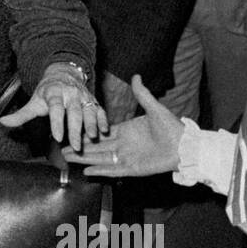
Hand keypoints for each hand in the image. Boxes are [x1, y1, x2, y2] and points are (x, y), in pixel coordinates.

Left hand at [0, 64, 107, 152]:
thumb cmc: (47, 92)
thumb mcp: (34, 102)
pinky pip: (100, 110)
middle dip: (76, 129)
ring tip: (93, 137)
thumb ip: (20, 115)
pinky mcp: (93, 100)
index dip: (57, 122)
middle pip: (75, 111)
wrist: (64, 75)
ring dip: (92, 124)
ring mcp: (84, 96)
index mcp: (54, 93)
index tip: (58, 138)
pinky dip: (103, 119)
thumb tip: (2, 122)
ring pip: (89, 110)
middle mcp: (71, 94)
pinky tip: (104, 131)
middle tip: (77, 146)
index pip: (56, 108)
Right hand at [62, 74, 183, 175]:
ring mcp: (126, 158)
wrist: (185, 146)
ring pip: (99, 159)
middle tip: (62, 148)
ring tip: (67, 159)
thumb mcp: (154, 108)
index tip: (73, 130)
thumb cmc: (172, 127)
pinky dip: (98, 172)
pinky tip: (85, 172)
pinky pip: (111, 171)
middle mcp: (123, 145)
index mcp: (126, 131)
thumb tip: (136, 75)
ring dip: (84, 159)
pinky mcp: (132, 169)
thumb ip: (142, 94)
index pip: (102, 132)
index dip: (88, 132)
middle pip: (96, 147)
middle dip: (79, 147)